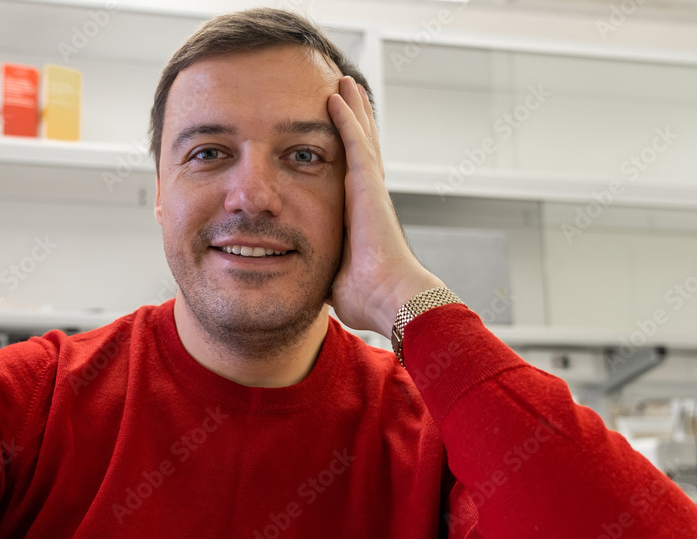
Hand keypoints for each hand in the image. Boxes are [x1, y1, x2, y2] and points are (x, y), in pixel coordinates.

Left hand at [326, 76, 444, 334]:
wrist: (390, 298)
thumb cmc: (367, 298)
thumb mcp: (334, 276)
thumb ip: (322, 268)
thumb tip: (306, 278)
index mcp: (360, 219)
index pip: (352, 177)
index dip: (346, 154)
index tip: (338, 138)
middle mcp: (369, 198)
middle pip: (360, 149)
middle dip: (353, 122)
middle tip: (346, 94)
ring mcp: (371, 189)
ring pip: (360, 138)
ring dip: (351, 109)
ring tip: (344, 82)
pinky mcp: (368, 185)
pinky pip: (355, 143)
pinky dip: (346, 118)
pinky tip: (336, 96)